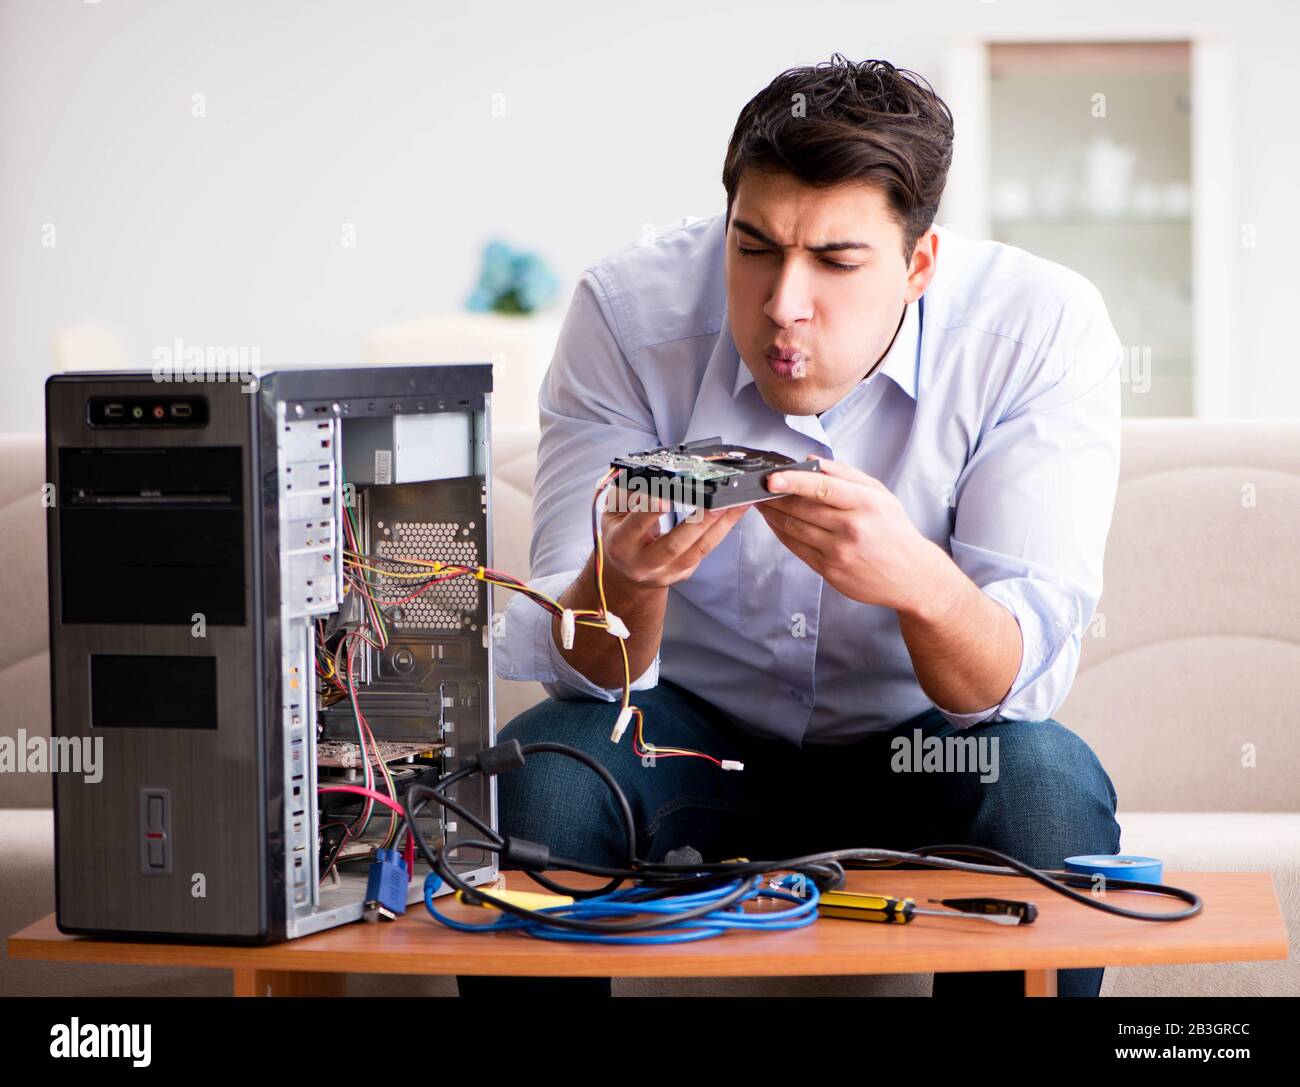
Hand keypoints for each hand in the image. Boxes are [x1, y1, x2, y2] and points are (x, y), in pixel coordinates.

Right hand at [600, 485, 751, 589]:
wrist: (626, 572)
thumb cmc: (621, 534)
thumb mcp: (613, 512)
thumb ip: (628, 493)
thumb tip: (651, 475)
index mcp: (620, 543)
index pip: (636, 525)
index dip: (652, 510)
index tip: (668, 495)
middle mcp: (642, 563)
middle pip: (673, 545)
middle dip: (699, 521)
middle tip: (718, 501)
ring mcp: (664, 573)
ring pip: (697, 550)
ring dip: (720, 525)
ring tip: (736, 504)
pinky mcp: (682, 574)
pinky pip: (704, 551)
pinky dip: (721, 531)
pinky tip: (732, 515)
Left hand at [757, 456, 942, 615]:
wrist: (911, 575)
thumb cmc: (894, 531)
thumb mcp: (880, 494)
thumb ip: (846, 474)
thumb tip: (811, 460)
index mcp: (866, 504)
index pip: (823, 488)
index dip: (793, 481)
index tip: (771, 477)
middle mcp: (852, 528)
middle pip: (802, 508)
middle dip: (775, 496)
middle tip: (756, 486)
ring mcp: (839, 551)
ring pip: (795, 528)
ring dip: (772, 514)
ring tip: (760, 501)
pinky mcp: (830, 570)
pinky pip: (797, 547)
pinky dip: (781, 532)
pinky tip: (774, 522)